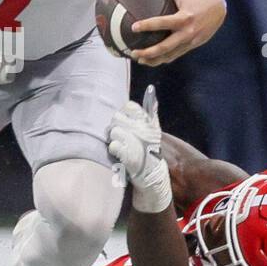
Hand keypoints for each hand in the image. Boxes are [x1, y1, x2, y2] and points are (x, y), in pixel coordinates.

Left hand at [107, 87, 172, 212]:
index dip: (123, 113)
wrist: (153, 176)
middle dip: (115, 126)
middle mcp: (143, 130)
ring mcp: (136, 143)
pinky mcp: (130, 157)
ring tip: (120, 145)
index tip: (125, 121)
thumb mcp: (153, 129)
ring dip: (113, 139)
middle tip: (119, 135)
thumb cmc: (150, 150)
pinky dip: (114, 149)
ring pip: (113, 131)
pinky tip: (118, 154)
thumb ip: (150, 111)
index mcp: (148, 122)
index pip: (130, 106)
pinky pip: (114, 146)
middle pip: (116, 118)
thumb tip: (151, 90)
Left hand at [130, 0, 226, 65]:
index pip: (163, 23)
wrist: (218, 9)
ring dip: (153, 60)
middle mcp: (187, 32)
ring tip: (138, 59)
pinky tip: (151, 60)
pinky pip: (175, 56)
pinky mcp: (191, 46)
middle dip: (148, 52)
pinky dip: (162, 59)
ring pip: (170, 55)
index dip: (147, 25)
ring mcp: (190, 42)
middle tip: (133, 52)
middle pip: (165, 47)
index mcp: (184, 18)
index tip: (133, 27)